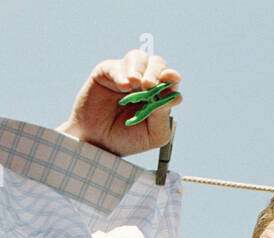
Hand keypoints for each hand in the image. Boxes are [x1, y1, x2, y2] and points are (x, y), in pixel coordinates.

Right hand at [56, 50, 182, 156]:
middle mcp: (144, 81)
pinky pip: (117, 66)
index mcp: (159, 95)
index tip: (170, 79)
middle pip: (157, 64)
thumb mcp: (154, 134)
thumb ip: (164, 115)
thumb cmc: (128, 139)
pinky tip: (124, 87)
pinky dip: (121, 74)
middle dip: (156, 71)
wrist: (98, 143)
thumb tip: (175, 96)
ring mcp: (126, 75)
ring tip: (136, 83)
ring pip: (139, 58)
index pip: (171, 80)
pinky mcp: (107, 72)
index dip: (172, 77)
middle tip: (149, 85)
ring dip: (139, 69)